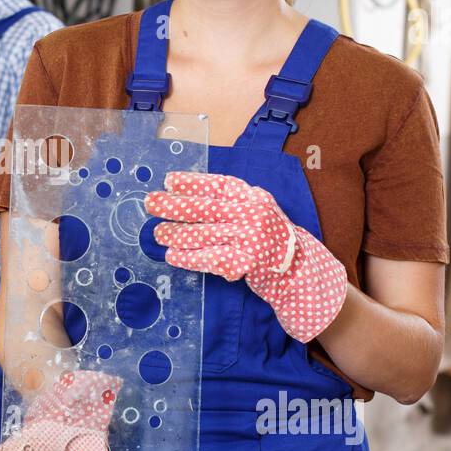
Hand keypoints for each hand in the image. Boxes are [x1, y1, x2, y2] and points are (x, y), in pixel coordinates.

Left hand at [145, 171, 346, 342]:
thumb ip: (228, 204)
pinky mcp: (248, 262)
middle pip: (207, 208)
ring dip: (177, 234)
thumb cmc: (267, 237)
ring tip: (158, 233)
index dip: (193, 182)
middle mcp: (254, 213)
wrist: (298, 270)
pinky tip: (174, 256)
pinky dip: (190, 258)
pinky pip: (211, 259)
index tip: (169, 181)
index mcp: (253, 197)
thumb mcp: (254, 211)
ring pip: (205, 235)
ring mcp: (252, 238)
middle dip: (176, 205)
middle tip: (151, 204)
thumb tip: (182, 197)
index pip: (219, 185)